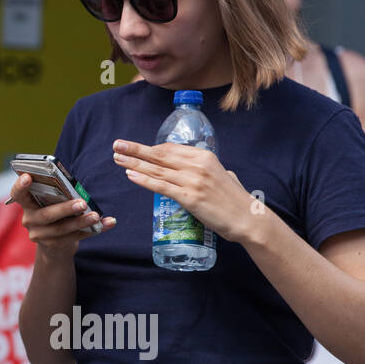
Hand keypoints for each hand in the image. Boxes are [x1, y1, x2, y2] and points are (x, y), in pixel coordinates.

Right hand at [7, 173, 116, 257]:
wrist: (54, 245)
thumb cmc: (55, 213)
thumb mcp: (50, 203)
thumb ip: (56, 195)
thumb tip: (77, 191)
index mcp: (27, 204)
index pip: (18, 194)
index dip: (20, 186)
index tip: (27, 177)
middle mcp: (30, 220)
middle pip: (46, 215)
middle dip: (65, 209)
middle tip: (82, 203)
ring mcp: (40, 235)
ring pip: (62, 229)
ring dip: (81, 222)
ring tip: (96, 215)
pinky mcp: (55, 246)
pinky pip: (75, 237)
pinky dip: (93, 230)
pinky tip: (108, 223)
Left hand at [112, 139, 254, 241]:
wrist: (248, 219)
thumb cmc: (235, 199)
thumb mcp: (222, 174)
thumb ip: (205, 169)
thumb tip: (192, 167)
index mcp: (204, 156)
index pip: (170, 148)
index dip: (150, 148)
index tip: (134, 146)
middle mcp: (197, 165)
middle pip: (159, 155)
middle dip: (135, 149)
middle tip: (116, 145)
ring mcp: (193, 181)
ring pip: (156, 170)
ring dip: (134, 163)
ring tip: (117, 158)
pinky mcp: (190, 198)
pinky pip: (161, 186)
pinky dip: (144, 180)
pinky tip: (130, 174)